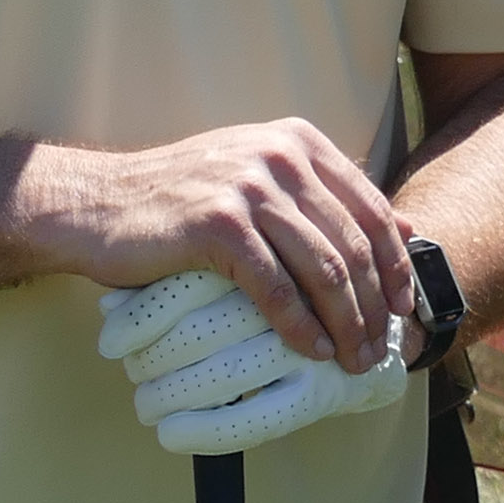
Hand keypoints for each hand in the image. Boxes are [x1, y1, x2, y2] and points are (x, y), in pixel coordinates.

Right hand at [17, 119, 410, 367]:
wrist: (95, 204)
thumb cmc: (181, 203)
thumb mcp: (261, 181)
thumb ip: (327, 199)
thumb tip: (408, 226)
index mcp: (298, 141)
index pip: (371, 209)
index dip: (395, 266)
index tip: (405, 310)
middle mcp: (279, 155)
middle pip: (352, 243)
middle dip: (375, 305)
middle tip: (382, 350)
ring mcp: (248, 187)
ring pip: (322, 268)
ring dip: (346, 323)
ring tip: (353, 360)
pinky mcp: (217, 224)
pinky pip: (276, 288)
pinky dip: (301, 326)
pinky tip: (312, 352)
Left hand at [98, 268, 414, 457]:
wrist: (386, 317)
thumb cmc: (300, 288)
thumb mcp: (254, 260)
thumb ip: (188, 277)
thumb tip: (105, 304)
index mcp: (277, 241)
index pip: (197, 280)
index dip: (147, 311)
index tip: (109, 338)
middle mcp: (300, 288)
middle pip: (208, 325)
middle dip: (156, 355)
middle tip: (126, 371)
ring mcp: (317, 339)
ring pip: (228, 371)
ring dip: (175, 391)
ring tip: (142, 403)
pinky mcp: (328, 385)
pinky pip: (260, 416)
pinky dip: (210, 428)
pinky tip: (171, 436)